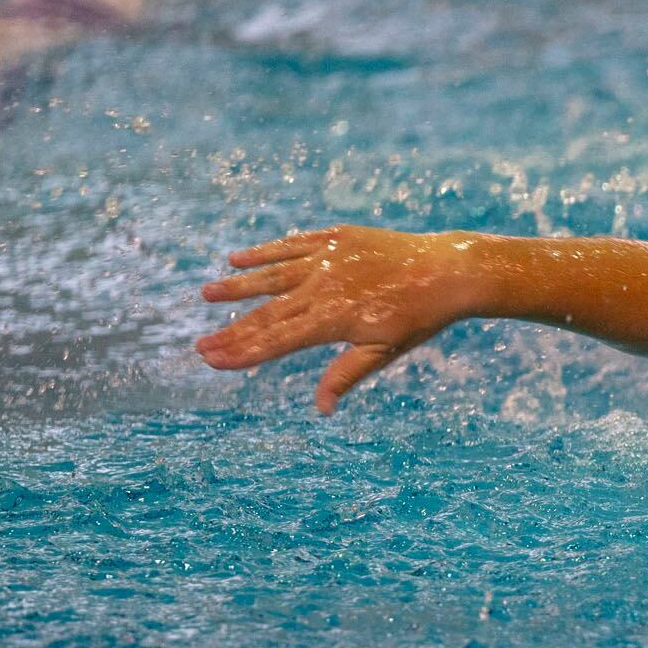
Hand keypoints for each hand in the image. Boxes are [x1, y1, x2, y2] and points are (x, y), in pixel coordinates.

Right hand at [195, 226, 488, 412]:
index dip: (242, 352)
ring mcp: (327, 259)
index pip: (277, 340)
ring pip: (272, 275)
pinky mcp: (336, 238)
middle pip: (268, 313)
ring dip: (238, 286)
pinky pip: (292, 244)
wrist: (448, 270)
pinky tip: (238, 259)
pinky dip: (264, 252)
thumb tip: (321, 409)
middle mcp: (324, 287)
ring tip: (207, 294)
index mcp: (333, 319)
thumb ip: (347, 374)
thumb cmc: (419, 318)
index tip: (212, 360)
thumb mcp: (385, 352)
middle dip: (232, 331)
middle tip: (199, 344)